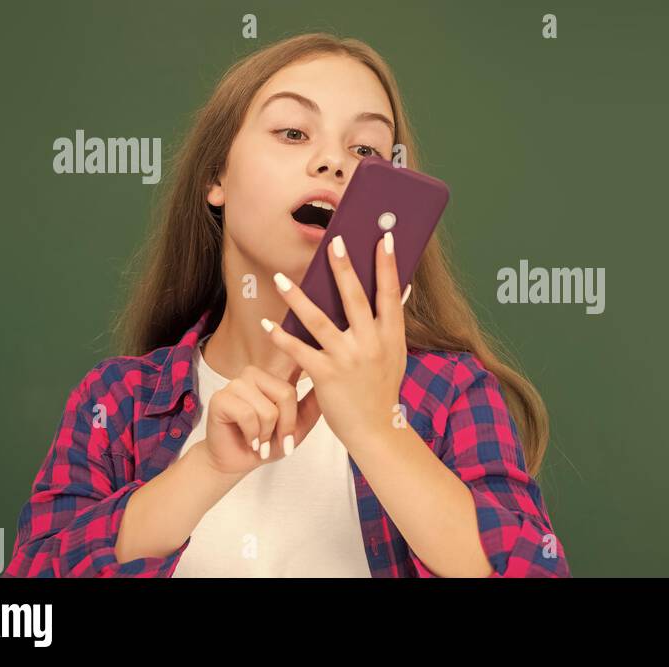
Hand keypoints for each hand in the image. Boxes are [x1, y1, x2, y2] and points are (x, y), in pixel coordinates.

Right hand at [202, 364, 322, 474]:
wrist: (239, 463)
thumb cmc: (269, 443)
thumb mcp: (299, 425)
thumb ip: (313, 404)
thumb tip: (332, 381)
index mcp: (273, 377)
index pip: (294, 367)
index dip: (302, 368)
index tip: (313, 365)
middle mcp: (254, 375)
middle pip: (286, 393)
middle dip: (286, 425)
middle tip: (277, 440)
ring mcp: (235, 384)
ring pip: (267, 408)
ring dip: (266, 433)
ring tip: (260, 440)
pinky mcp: (220, 398)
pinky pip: (247, 415)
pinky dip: (252, 435)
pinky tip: (248, 440)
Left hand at [262, 232, 412, 448]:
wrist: (375, 429)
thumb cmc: (382, 388)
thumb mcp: (395, 354)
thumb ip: (391, 323)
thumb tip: (400, 289)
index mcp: (391, 335)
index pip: (391, 293)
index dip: (388, 265)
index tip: (384, 239)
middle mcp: (371, 343)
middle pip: (355, 299)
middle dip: (344, 269)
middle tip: (334, 242)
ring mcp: (348, 359)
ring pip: (319, 321)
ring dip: (298, 298)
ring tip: (281, 279)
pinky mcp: (327, 375)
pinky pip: (299, 351)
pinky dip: (282, 337)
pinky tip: (268, 323)